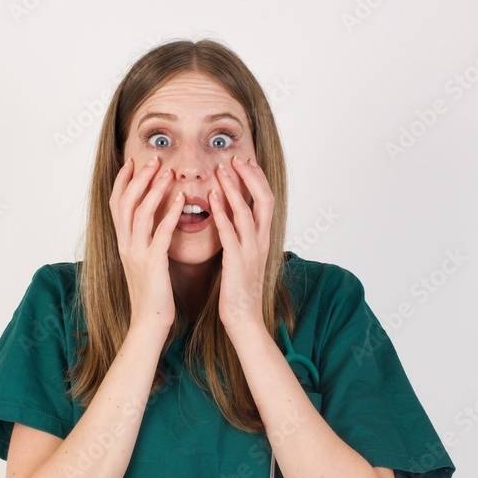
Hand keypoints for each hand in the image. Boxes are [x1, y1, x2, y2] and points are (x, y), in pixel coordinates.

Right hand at [109, 156, 185, 333]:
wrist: (149, 322)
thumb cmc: (151, 293)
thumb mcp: (143, 261)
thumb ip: (144, 239)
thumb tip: (151, 219)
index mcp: (122, 242)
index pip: (116, 203)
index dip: (122, 181)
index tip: (132, 162)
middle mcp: (125, 244)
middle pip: (125, 201)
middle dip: (139, 177)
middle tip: (154, 158)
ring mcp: (136, 253)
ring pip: (140, 213)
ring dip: (154, 189)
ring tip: (168, 171)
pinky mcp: (153, 263)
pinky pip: (160, 233)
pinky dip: (170, 213)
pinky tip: (181, 199)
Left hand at [208, 154, 274, 332]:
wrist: (244, 319)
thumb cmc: (239, 290)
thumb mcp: (244, 257)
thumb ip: (240, 236)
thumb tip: (231, 217)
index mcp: (264, 239)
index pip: (266, 200)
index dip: (257, 179)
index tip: (244, 161)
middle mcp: (262, 241)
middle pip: (264, 199)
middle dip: (251, 176)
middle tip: (235, 158)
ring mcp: (251, 250)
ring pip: (247, 211)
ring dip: (234, 188)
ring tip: (221, 170)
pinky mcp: (237, 261)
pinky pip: (230, 231)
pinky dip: (222, 211)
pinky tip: (211, 196)